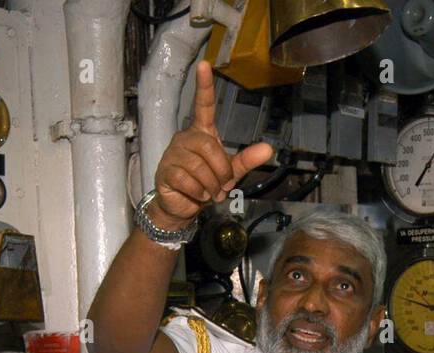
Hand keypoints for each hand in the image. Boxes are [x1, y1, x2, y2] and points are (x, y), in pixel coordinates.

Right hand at [152, 61, 273, 229]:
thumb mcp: (231, 172)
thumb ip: (247, 160)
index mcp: (202, 133)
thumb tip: (268, 149)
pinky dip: (198, 192)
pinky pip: (186, 180)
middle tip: (222, 186)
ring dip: (210, 185)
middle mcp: (186, 138)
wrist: (183, 206)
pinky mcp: (165, 171)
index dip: (205, 86)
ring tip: (210, 193)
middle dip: (221, 171)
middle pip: (209, 147)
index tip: (204, 65)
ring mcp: (173, 154)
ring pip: (198, 166)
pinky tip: (198, 195)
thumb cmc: (206, 184)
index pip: (204, 105)